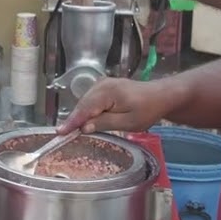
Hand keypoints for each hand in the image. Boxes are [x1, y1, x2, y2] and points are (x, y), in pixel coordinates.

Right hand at [58, 78, 174, 134]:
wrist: (160, 96)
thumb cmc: (147, 110)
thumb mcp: (128, 122)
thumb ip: (104, 123)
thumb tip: (83, 128)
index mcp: (107, 92)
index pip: (85, 109)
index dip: (72, 122)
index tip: (60, 133)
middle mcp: (102, 85)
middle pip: (82, 105)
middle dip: (74, 119)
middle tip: (64, 135)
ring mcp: (102, 84)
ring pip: (85, 102)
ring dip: (80, 116)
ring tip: (72, 130)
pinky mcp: (104, 87)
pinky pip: (91, 100)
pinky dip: (87, 110)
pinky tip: (85, 120)